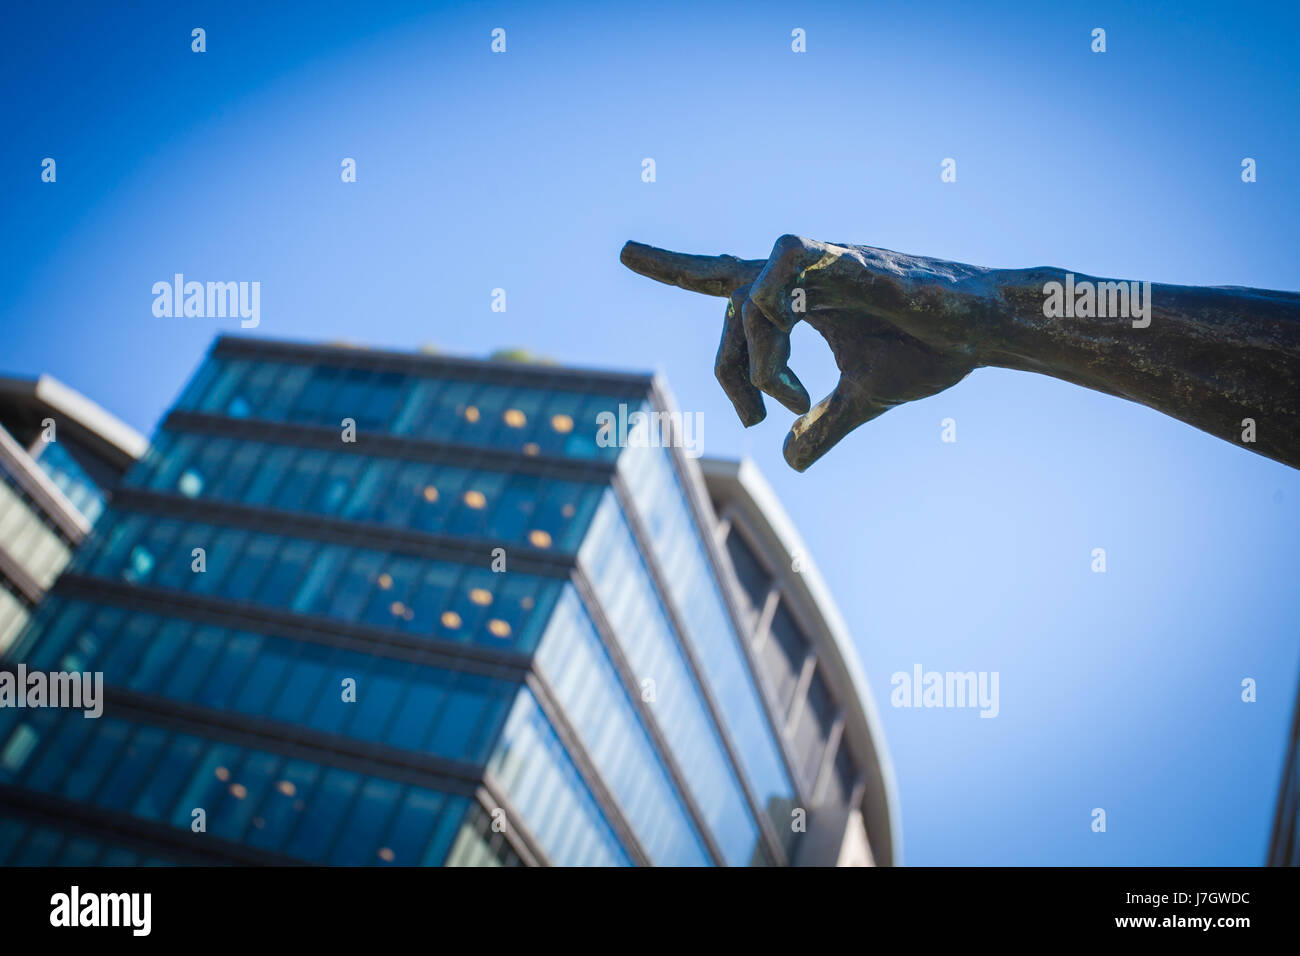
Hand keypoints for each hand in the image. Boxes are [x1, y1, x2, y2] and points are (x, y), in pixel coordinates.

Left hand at [621, 235, 980, 470]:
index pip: (723, 277)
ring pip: (750, 293)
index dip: (676, 267)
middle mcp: (803, 274)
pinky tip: (794, 353)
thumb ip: (822, 426)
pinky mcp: (851, 260)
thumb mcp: (864, 399)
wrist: (988, 331)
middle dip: (731, 372)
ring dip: (757, 355)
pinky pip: (785, 264)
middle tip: (762, 420)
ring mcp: (824, 262)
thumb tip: (790, 460)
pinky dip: (773, 306)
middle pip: (729, 309)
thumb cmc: (930, 350)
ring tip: (790, 400)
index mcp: (800, 298)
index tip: (627, 253)